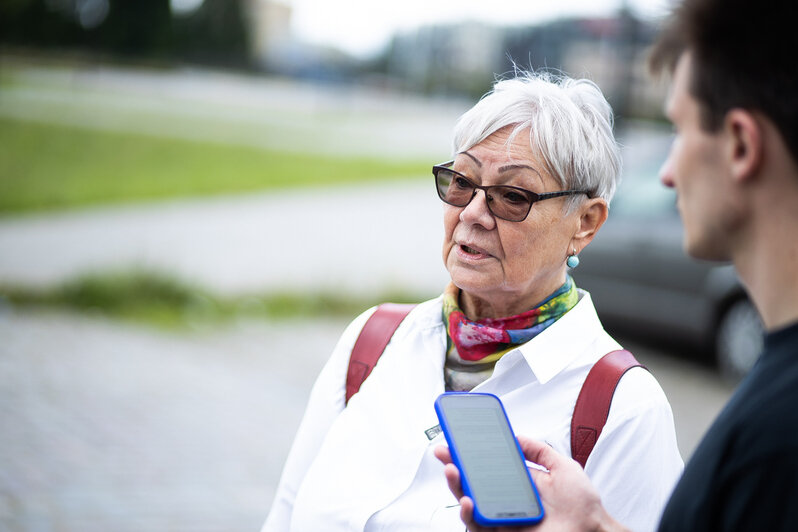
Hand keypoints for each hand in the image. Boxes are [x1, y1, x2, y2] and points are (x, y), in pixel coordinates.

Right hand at [434, 437, 629, 531]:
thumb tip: (515, 435)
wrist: (593, 530)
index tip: (455, 440)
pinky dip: (469, 515)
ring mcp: (503, 518)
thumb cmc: (583, 505)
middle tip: (444, 451)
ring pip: (469, 504)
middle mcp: (506, 500)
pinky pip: (478, 527)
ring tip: (453, 471)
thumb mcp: (562, 466)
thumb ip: (538, 450)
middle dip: (453, 466)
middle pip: (472, 483)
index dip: (469, 454)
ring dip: (456, 487)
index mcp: (517, 483)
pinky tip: (469, 501)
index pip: (486, 466)